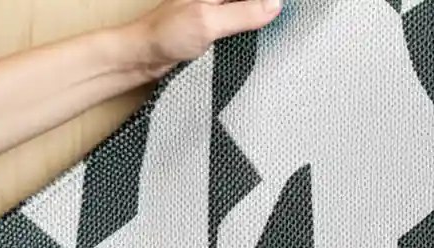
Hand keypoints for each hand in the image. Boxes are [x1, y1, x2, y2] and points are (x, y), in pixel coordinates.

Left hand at [120, 0, 281, 78]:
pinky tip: (263, 37)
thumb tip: (276, 5)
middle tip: (289, 22)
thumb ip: (243, 13)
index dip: (272, 2)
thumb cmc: (166, 35)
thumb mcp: (209, 22)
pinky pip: (243, 22)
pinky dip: (254, 29)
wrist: (143, 56)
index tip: (289, 11)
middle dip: (270, 8)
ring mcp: (217, 9)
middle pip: (253, 2)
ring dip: (263, 18)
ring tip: (281, 27)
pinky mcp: (216, 25)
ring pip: (249, 9)